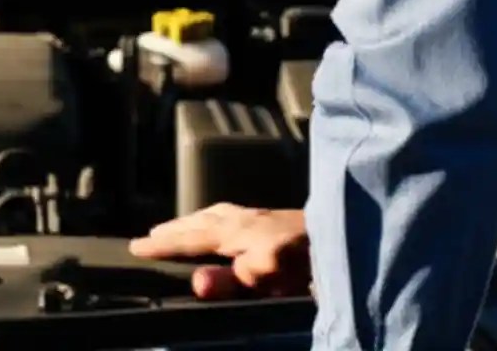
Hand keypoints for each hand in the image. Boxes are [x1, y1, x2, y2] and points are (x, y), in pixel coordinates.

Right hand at [128, 203, 310, 299]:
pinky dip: (217, 216)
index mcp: (241, 233)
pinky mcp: (281, 219)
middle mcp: (248, 219)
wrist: (361, 238)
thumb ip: (236, 278)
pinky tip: (229, 223)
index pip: (192, 239)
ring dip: (195, 220)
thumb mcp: (272, 277)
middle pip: (203, 221)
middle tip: (151, 235)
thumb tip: (196, 282)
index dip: (163, 245)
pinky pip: (236, 213)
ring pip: (219, 214)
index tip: (136, 247)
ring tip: (181, 226)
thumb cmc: (315, 262)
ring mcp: (266, 216)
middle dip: (176, 228)